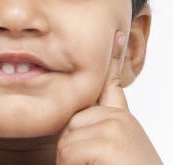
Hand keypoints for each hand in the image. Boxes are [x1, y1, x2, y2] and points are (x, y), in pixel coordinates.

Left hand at [56, 32, 161, 163]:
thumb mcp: (114, 149)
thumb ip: (98, 131)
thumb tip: (77, 127)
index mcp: (120, 119)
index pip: (112, 84)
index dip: (113, 57)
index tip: (116, 33)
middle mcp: (119, 117)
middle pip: (68, 125)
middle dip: (73, 151)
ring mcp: (115, 124)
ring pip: (66, 141)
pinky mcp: (110, 138)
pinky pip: (71, 152)